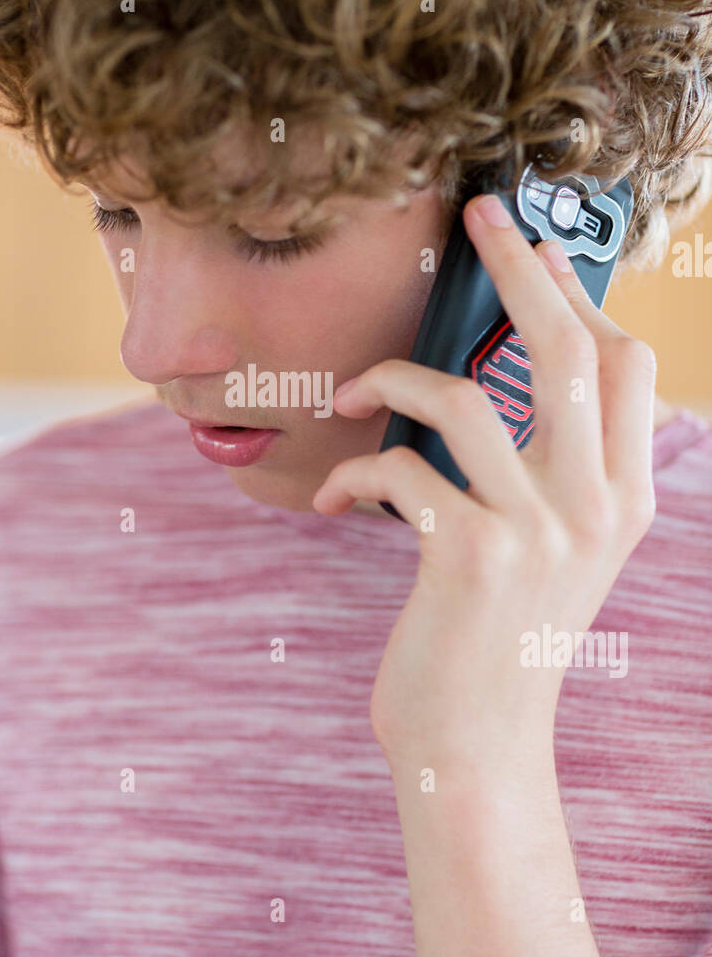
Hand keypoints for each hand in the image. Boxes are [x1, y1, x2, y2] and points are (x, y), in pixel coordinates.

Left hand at [312, 193, 657, 769]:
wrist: (478, 745)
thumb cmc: (500, 635)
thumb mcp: (555, 549)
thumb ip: (553, 467)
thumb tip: (511, 370)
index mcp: (622, 497)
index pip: (621, 361)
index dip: (575, 291)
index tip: (532, 246)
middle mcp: (594, 506)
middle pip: (561, 346)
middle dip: (516, 263)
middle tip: (476, 211)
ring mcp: (534, 530)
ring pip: (459, 396)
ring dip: (387, 381)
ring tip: (349, 399)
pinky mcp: (465, 555)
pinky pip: (398, 467)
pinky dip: (351, 472)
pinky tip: (334, 501)